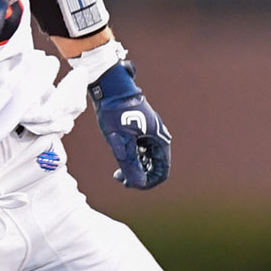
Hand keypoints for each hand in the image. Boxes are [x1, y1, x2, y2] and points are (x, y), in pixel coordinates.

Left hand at [89, 59, 170, 188]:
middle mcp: (158, 137)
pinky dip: (131, 156)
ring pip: (146, 158)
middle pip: (154, 166)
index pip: (161, 172)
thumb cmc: (116, 112)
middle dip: (139, 176)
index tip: (128, 184)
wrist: (109, 86)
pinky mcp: (139, 129)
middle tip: (119, 177)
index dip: (146, 183)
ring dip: (134, 167)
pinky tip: (119, 156)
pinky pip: (140, 149)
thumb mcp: (121, 140)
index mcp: (160, 140)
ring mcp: (149, 132)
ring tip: (117, 170)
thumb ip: (130, 163)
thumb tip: (138, 183)